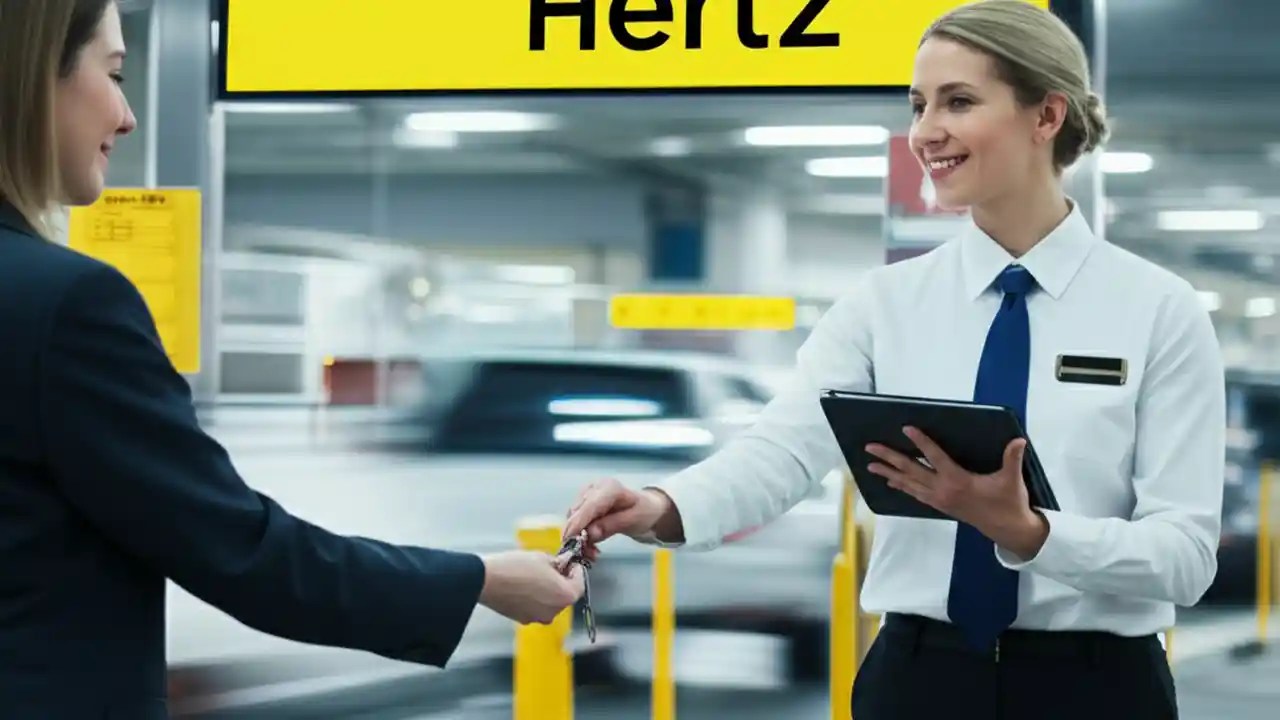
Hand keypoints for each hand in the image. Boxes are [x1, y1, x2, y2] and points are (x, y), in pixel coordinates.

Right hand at [477, 550, 584, 624]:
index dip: (576, 570)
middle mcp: (554, 611)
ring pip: (550, 602)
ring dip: (548, 590)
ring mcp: (538, 617)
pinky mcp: (524, 619)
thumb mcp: (543, 557)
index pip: (580, 583)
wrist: (487, 580)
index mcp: (564, 595)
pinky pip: (536, 607)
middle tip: (554, 566)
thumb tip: (562, 564)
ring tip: (537, 574)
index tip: (572, 563)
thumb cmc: (514, 568)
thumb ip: (558, 563)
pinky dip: (535, 598)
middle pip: (565, 595)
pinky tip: (525, 585)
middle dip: (562, 580)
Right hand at [562, 478, 677, 558]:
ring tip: (593, 552)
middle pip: (578, 513)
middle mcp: (594, 488)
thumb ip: (611, 526)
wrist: (646, 508)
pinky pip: (575, 521)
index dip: (577, 523)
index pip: (589, 506)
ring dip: (580, 538)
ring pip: (573, 518)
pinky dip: (581, 535)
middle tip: (590, 554)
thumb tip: (590, 533)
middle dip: (579, 535)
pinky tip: (591, 545)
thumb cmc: (643, 512)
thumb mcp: (632, 520)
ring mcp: (587, 494)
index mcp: (609, 488)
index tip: (569, 539)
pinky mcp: (583, 504)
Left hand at [865, 426, 1048, 558]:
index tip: (906, 429)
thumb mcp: (1011, 479)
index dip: (921, 442)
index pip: (935, 457)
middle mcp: (943, 490)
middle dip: (890, 458)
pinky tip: (891, 481)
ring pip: (909, 483)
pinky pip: (915, 494)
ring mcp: (939, 499)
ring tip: (870, 465)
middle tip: (870, 447)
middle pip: (911, 470)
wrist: (1007, 529)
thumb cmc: (1009, 502)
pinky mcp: (940, 506)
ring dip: (889, 473)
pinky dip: (902, 486)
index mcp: (958, 481)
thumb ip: (1012, 458)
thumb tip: (1019, 440)